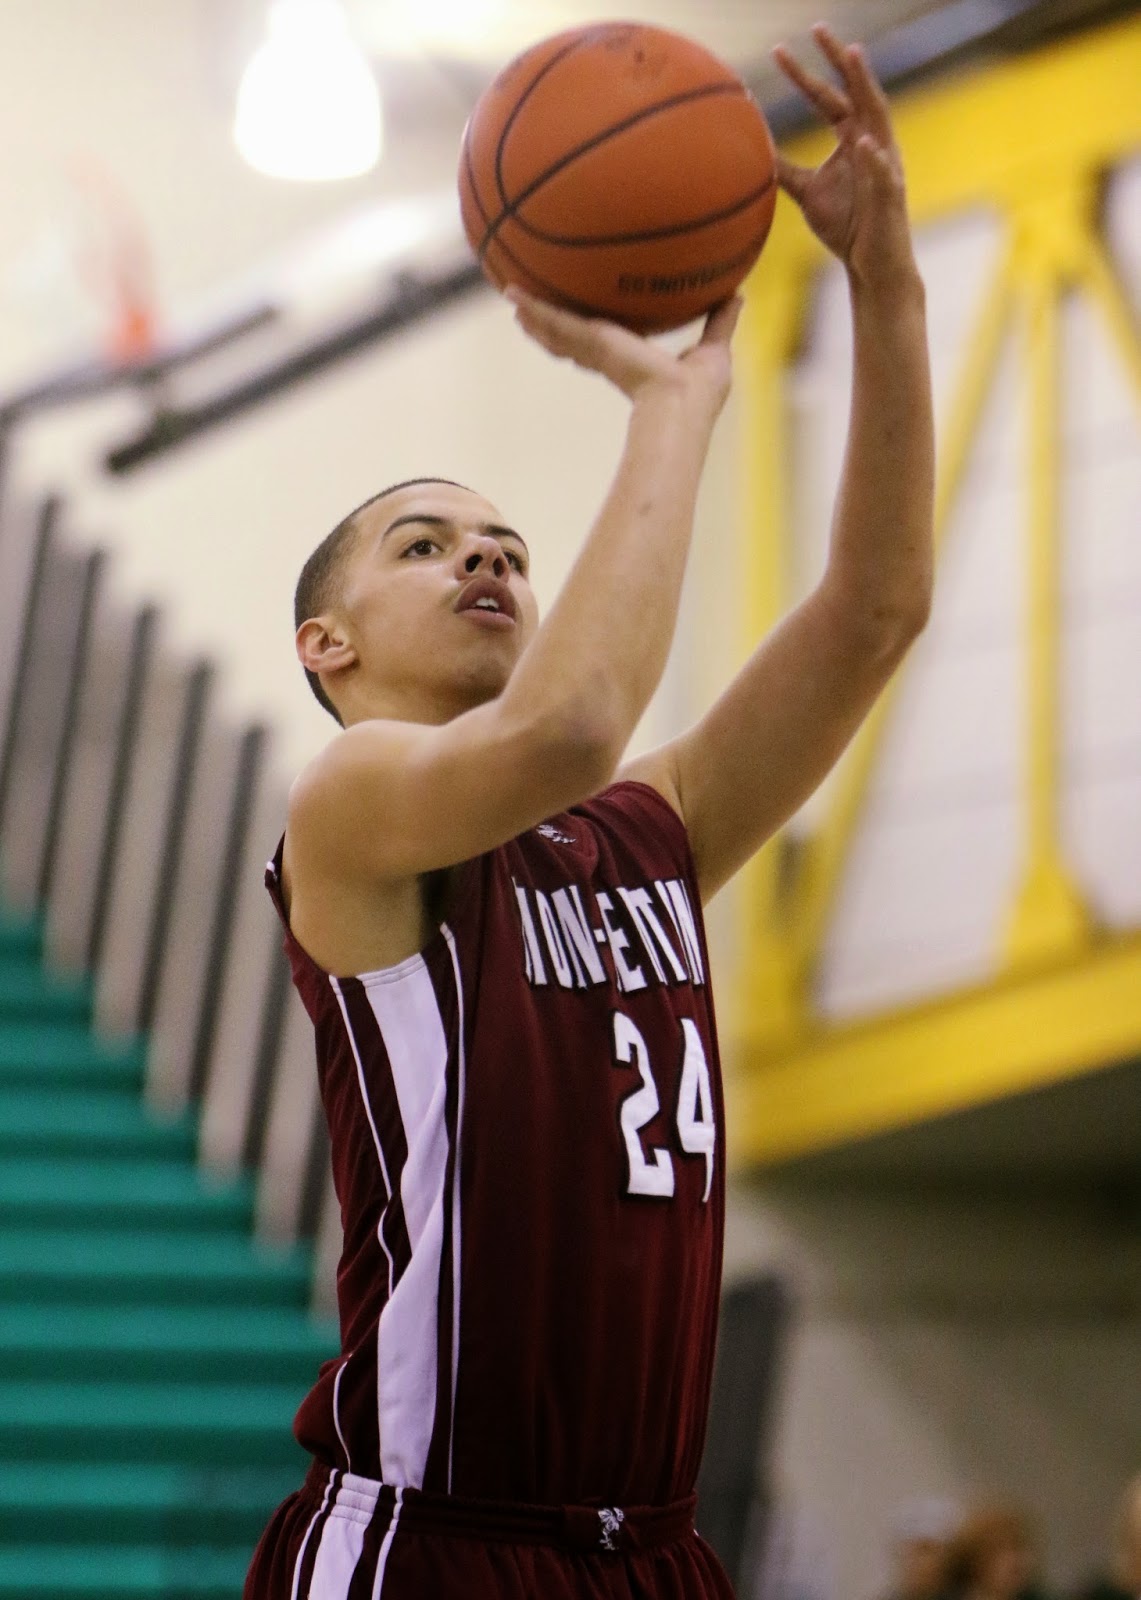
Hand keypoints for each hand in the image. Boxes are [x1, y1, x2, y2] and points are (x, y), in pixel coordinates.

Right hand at [506, 287, 741, 409]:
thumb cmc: (700, 394)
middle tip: (532, 314)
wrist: (679, 405)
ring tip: (512, 301)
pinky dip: (536, 311)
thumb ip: (721, 321)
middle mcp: (611, 361)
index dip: (591, 339)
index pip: (606, 350)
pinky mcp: (591, 346)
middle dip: (553, 328)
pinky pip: (558, 324)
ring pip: (558, 333)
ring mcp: (597, 355)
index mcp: (634, 366)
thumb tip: (738, 294)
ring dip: (536, 317)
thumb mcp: (715, 349)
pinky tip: (514, 298)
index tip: (580, 327)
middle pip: (573, 342)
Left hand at [773, 24, 916, 287]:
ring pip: (877, 117)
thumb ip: (785, 170)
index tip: (779, 51)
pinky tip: (864, 144)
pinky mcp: (890, 195)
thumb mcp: (807, 193)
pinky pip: (883, 174)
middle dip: (838, 59)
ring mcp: (884, 164)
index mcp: (851, 137)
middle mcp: (871, 141)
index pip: (826, 96)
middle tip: (818, 28)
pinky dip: (874, 159)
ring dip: (865, 86)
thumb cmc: (846, 226)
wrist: (871, 265)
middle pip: (855, 91)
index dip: (804, 74)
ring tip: (853, 56)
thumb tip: (754, 154)